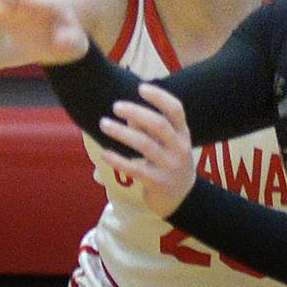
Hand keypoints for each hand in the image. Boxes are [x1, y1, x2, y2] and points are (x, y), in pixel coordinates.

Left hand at [96, 84, 196, 218]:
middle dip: (136, 112)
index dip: (159, 97)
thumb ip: (153, 129)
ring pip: (144, 145)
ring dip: (121, 132)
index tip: (140, 88)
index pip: (175, 110)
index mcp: (183, 134)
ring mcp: (169, 166)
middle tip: (116, 106)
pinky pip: (134, 168)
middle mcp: (179, 148)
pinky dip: (117, 160)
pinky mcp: (157, 182)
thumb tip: (129, 114)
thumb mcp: (169, 145)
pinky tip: (104, 153)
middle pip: (158, 124)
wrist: (181, 199)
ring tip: (104, 124)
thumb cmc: (170, 164)